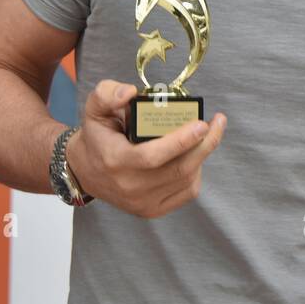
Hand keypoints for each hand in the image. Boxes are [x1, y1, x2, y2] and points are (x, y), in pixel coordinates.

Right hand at [66, 79, 225, 217]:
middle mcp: (129, 187)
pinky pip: (186, 192)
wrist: (86, 171)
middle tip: (217, 123)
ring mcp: (142, 203)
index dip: (181, 141)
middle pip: (178, 169)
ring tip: (207, 135)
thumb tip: (131, 92)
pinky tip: (195, 155)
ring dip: (202, 156)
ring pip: (186, 180)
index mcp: (115, 161)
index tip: (202, 123)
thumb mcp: (94, 108)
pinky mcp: (152, 211)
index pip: (153, 156)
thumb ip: (107, 93)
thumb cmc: (97, 136)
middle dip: (205, 145)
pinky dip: (196, 172)